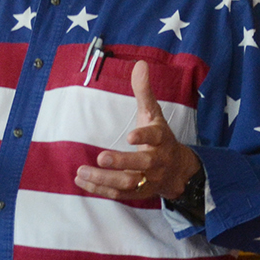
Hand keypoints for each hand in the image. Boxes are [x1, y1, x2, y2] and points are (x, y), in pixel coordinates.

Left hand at [76, 61, 199, 201]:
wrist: (178, 172)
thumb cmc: (161, 139)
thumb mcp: (154, 115)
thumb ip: (144, 92)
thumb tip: (140, 64)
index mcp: (162, 139)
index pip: (156, 136)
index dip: (144, 137)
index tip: (130, 136)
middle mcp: (157, 161)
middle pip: (143, 164)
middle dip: (122, 162)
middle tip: (101, 157)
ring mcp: (149, 179)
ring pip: (129, 183)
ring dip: (105, 179)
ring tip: (81, 171)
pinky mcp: (139, 193)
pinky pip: (119, 195)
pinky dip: (100, 190)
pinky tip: (81, 181)